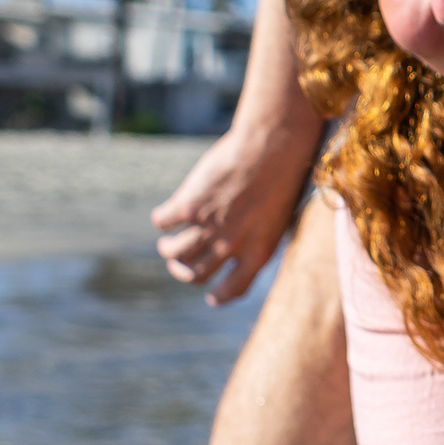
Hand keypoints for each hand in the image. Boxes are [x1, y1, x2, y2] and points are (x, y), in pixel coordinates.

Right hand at [152, 113, 320, 303]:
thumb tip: (232, 247)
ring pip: (175, 253)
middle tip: (178, 264)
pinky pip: (163, 221)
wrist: (273, 146)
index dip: (221, 296)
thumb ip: (256, 236)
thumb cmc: (281, 175)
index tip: (212, 298)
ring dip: (169, 250)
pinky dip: (162, 220)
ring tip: (168, 243)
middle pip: (196, 274)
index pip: (235, 288)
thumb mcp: (277, 216)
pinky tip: (166, 215)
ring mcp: (209, 227)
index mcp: (259, 252)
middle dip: (183, 273)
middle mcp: (231, 246)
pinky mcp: (189, 205)